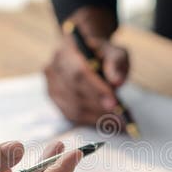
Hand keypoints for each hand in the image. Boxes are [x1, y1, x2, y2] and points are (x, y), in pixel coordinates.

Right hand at [44, 7, 128, 124]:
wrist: (86, 54)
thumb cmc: (102, 53)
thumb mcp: (114, 51)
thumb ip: (116, 63)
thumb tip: (117, 82)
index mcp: (67, 50)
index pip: (79, 73)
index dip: (96, 90)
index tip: (114, 103)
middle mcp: (53, 67)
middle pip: (74, 92)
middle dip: (99, 107)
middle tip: (121, 117)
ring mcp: (51, 85)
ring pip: (72, 108)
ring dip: (96, 117)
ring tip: (117, 122)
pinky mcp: (55, 100)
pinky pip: (71, 115)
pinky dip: (89, 120)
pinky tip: (105, 121)